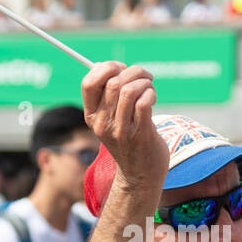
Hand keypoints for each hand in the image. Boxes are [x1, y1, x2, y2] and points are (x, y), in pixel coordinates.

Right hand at [81, 61, 168, 192]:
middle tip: (143, 76)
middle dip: (132, 71)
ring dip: (144, 81)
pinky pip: (144, 102)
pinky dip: (150, 93)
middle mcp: (103, 124)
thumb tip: (103, 65)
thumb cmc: (128, 142)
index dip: (105, 68)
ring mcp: (122, 130)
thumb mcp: (110, 121)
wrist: (140, 176)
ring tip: (149, 86)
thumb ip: (106, 96)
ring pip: (129, 90)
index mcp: (92, 117)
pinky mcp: (141, 134)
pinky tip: (153, 98)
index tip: (120, 68)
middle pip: (113, 82)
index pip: (88, 83)